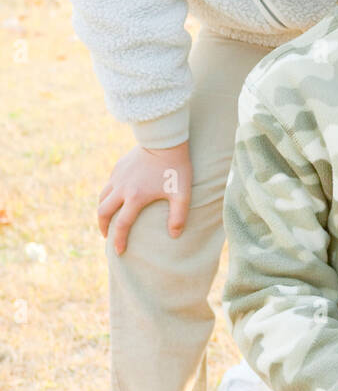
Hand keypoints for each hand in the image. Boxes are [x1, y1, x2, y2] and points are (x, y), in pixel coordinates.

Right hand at [98, 141, 192, 255]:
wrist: (165, 140)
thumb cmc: (176, 167)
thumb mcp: (182, 194)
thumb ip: (178, 216)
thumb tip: (174, 235)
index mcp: (135, 197)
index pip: (122, 224)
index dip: (119, 240)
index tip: (119, 251)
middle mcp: (122, 188)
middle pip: (103, 212)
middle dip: (103, 226)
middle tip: (107, 235)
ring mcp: (118, 176)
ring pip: (102, 197)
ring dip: (102, 210)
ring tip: (108, 218)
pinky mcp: (118, 166)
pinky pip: (109, 184)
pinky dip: (108, 194)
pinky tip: (116, 197)